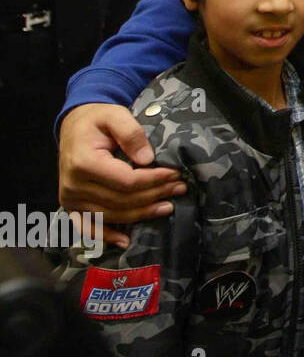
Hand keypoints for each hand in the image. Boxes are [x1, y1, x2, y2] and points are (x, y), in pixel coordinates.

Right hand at [58, 103, 184, 247]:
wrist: (74, 127)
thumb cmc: (97, 120)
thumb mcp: (115, 115)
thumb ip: (131, 133)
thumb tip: (148, 159)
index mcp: (83, 163)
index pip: (127, 181)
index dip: (154, 180)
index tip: (176, 174)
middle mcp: (73, 185)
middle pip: (122, 200)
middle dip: (155, 195)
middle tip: (180, 188)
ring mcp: (70, 199)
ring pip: (113, 215)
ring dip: (142, 213)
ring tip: (168, 206)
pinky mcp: (71, 206)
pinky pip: (88, 227)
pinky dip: (107, 236)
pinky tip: (126, 242)